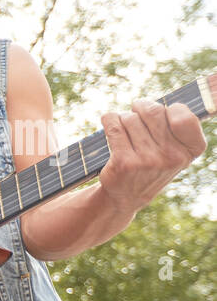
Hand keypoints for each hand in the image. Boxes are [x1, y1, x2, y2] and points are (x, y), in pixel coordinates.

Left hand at [98, 99, 206, 213]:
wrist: (128, 196)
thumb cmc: (153, 164)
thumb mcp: (175, 150)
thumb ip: (176, 127)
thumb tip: (153, 104)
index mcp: (190, 150)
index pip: (184, 117)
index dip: (170, 109)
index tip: (162, 116)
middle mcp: (172, 156)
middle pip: (153, 112)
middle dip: (142, 107)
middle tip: (137, 109)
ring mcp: (147, 160)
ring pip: (130, 118)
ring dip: (124, 118)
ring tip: (125, 129)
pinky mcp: (124, 162)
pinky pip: (114, 126)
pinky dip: (109, 119)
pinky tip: (109, 121)